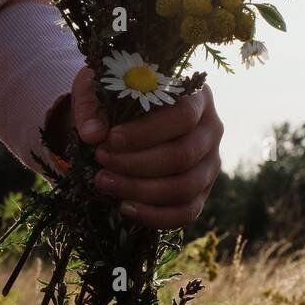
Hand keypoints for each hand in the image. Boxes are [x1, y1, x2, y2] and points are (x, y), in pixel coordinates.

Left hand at [57, 66, 223, 228]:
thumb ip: (93, 105)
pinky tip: (124, 208)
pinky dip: (156, 216)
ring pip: (186, 186)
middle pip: (184, 155)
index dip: (148, 131)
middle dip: (137, 164)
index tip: (111, 139)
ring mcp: (210, 162)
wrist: (133, 117)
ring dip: (141, 190)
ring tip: (104, 183)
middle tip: (101, 161)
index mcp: (196, 96)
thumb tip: (92, 134)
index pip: (183, 115)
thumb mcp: (102, 88)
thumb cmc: (122, 96)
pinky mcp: (202, 190)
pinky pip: (187, 212)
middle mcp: (212, 129)